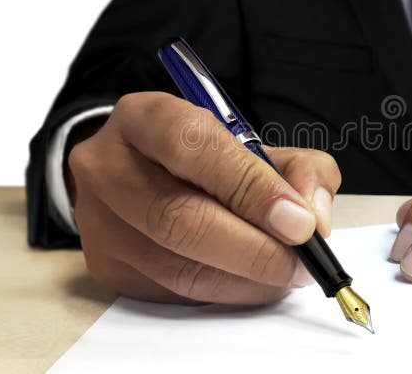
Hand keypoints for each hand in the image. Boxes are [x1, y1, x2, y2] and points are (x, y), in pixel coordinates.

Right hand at [68, 92, 340, 304]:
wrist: (135, 173)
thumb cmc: (201, 158)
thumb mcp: (253, 143)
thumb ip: (296, 167)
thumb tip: (312, 216)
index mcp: (144, 117)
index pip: (192, 145)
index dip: (250, 186)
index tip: (298, 220)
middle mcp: (108, 166)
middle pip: (179, 218)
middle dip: (255, 248)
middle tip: (301, 261)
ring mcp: (100, 223)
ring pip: (179, 267)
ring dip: (247, 280)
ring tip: (287, 274)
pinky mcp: (108, 268)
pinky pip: (175, 294)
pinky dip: (228, 294)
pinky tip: (255, 283)